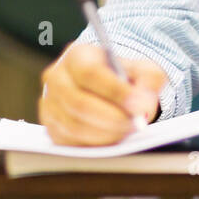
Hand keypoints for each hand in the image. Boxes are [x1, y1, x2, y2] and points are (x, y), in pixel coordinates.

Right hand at [39, 44, 165, 145]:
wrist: (107, 86)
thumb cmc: (124, 76)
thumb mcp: (142, 69)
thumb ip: (149, 80)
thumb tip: (142, 104)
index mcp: (77, 55)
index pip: (91, 74)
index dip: (116, 92)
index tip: (140, 105)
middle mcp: (56, 78)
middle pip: (80, 103)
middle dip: (114, 117)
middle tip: (137, 123)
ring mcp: (49, 104)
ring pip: (75, 126)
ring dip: (107, 132)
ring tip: (129, 128)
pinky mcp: (51, 126)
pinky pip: (71, 141)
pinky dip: (96, 143)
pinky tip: (114, 135)